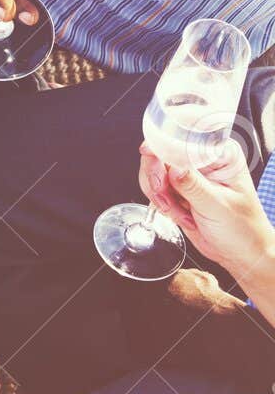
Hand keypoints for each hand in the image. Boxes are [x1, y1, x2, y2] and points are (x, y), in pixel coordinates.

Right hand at [139, 141, 274, 283]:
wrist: (240, 254)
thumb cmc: (243, 230)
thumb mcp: (219, 207)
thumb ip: (194, 186)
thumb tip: (173, 169)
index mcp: (219, 154)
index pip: (184, 138)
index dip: (163, 145)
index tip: (150, 154)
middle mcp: (201, 160)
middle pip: (161, 151)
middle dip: (158, 176)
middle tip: (162, 192)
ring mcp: (187, 173)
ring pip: (153, 169)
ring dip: (160, 194)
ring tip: (179, 212)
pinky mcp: (176, 187)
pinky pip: (153, 186)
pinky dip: (161, 203)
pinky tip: (180, 215)